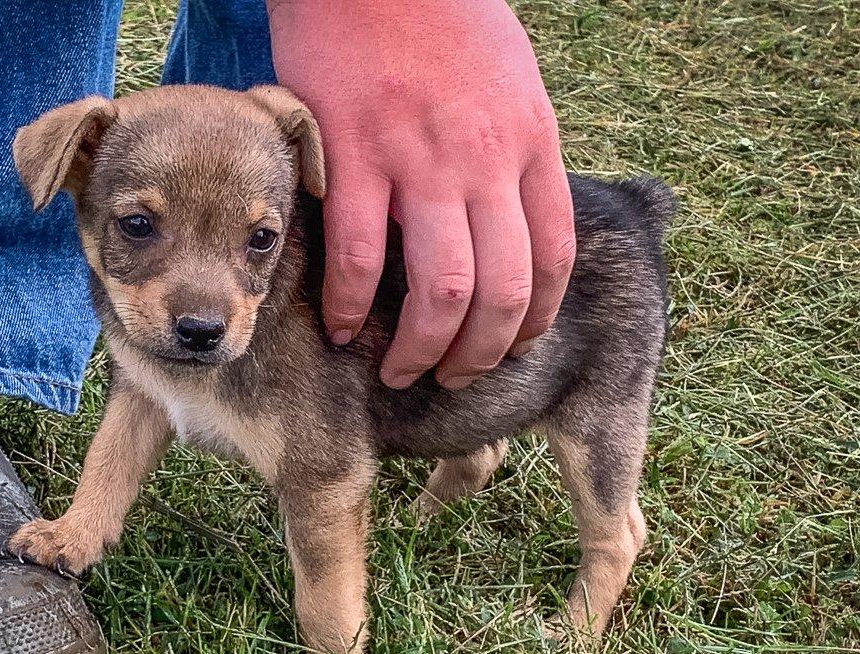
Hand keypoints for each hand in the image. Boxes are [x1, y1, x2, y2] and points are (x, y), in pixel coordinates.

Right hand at [267, 0, 574, 388]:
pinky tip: (340, 327)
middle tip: (453, 377)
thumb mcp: (512, 82)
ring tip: (401, 370)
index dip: (534, 321)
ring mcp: (419, 159)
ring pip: (441, 289)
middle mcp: (484, 159)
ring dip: (422, 348)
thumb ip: (513, 155)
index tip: (510, 346)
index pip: (552, 260)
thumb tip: (505, 224)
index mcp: (531, 143)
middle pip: (502, 291)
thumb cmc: (443, 19)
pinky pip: (356, 256)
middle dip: (480, 355)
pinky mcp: (353, 154)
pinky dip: (348, 306)